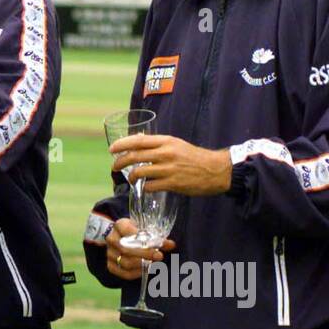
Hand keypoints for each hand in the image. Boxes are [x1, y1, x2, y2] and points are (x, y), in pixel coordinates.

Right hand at [104, 218, 175, 281]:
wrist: (119, 238)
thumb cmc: (134, 233)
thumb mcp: (143, 229)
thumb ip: (156, 237)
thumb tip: (171, 244)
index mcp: (119, 226)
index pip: (128, 230)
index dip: (142, 237)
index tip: (158, 243)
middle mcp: (111, 239)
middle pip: (127, 249)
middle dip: (145, 254)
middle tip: (159, 256)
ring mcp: (109, 253)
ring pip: (125, 262)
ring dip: (142, 264)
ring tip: (154, 263)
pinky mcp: (110, 265)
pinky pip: (123, 273)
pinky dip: (136, 273)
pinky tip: (145, 270)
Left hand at [110, 134, 231, 195]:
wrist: (216, 170)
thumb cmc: (194, 157)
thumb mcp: (176, 144)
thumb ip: (158, 144)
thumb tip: (137, 140)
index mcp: (166, 141)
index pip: (138, 141)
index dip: (122, 144)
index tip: (112, 149)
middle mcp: (166, 153)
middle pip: (135, 156)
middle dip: (120, 162)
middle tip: (115, 167)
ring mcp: (169, 169)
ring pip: (140, 172)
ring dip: (131, 177)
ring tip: (131, 179)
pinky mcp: (173, 184)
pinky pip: (150, 186)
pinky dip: (144, 187)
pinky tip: (145, 188)